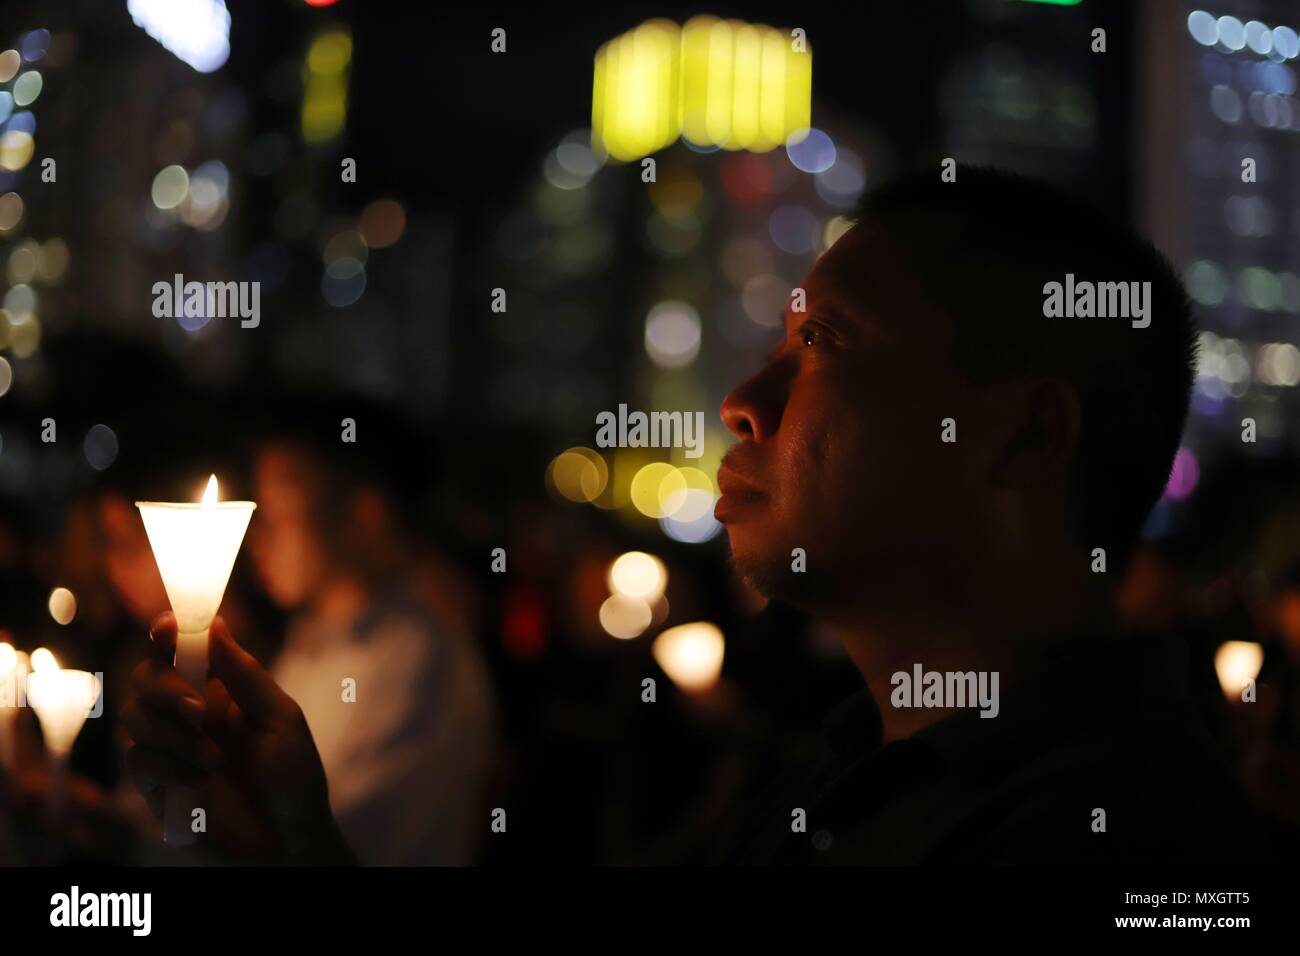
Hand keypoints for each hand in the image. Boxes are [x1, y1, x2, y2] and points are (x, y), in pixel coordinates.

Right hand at [122, 612, 354, 863]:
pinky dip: (169, 768)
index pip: (180, 649)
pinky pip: (138, 760)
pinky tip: (201, 783)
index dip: (166, 632)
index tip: (166, 628)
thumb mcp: (280, 718)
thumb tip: (214, 623)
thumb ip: (243, 674)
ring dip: (173, 734)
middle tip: (200, 713)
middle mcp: (189, 713)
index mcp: (220, 688)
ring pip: (133, 716)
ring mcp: (169, 748)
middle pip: (144, 676)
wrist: (288, 838)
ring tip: (214, 759)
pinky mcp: (156, 786)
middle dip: (166, 689)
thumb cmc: (293, 775)